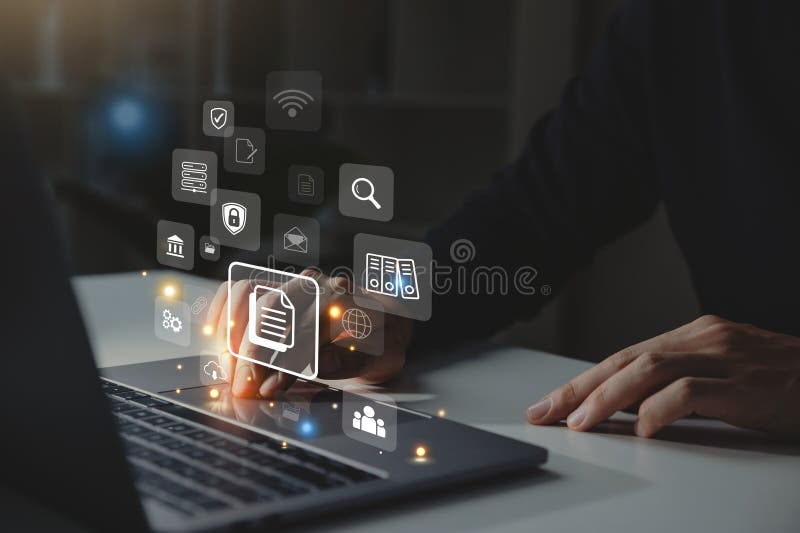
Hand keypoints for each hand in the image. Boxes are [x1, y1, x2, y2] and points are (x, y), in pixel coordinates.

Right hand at [206, 270, 411, 397]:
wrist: (381, 319)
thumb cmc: (377, 344)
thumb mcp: (376, 360)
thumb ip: (344, 364)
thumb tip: (304, 371)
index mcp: (348, 300)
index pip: (306, 327)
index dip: (282, 361)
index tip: (266, 389)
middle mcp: (319, 284)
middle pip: (272, 309)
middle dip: (251, 352)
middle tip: (242, 387)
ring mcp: (295, 282)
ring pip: (250, 295)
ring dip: (233, 334)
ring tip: (230, 369)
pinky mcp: (277, 284)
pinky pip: (239, 287)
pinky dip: (223, 309)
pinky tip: (218, 336)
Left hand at [526, 315, 799, 437]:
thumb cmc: (782, 382)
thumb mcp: (722, 374)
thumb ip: (678, 384)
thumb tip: (626, 410)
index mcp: (693, 335)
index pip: (624, 355)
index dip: (583, 380)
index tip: (550, 403)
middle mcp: (702, 338)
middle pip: (625, 359)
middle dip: (579, 388)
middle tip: (545, 412)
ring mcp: (724, 357)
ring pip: (648, 369)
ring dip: (607, 398)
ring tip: (580, 423)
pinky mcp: (744, 383)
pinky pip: (690, 392)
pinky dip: (658, 410)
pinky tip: (641, 429)